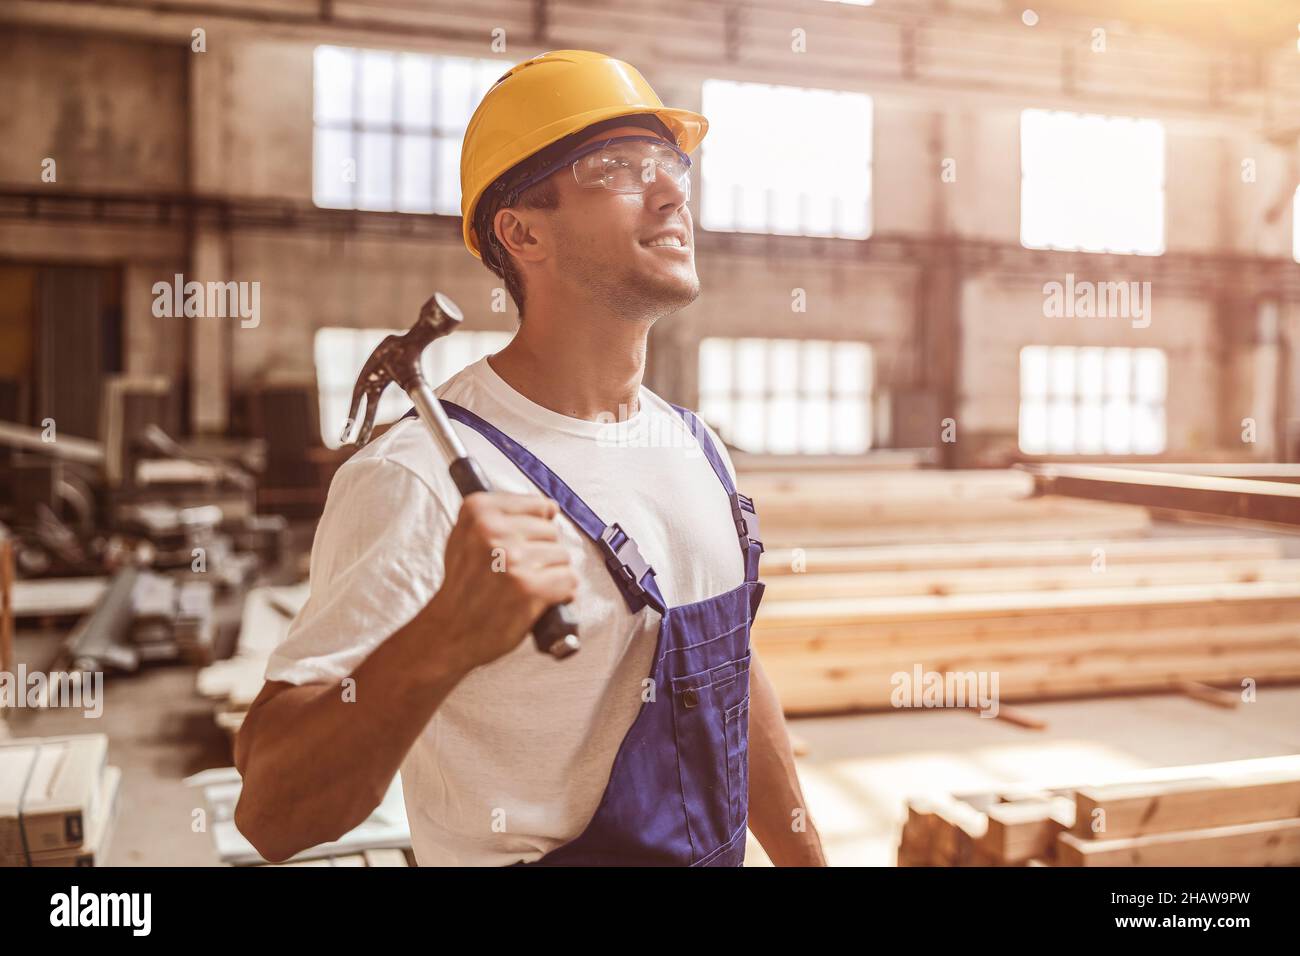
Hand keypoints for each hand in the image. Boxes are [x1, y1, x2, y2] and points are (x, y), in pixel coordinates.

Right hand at [425, 492, 577, 673]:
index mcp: (478, 511)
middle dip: (543, 553)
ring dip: (552, 574)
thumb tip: (550, 508)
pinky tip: (542, 599)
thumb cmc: (463, 585)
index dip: (537, 527)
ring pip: (563, 556)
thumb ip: (501, 516)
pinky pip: (569, 580)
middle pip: (552, 532)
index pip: (538, 505)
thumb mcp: (465, 535)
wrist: (449, 631)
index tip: (524, 543)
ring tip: (527, 587)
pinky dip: (562, 593)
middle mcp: (494, 532)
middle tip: (519, 573)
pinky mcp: (529, 589)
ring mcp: (513, 560)